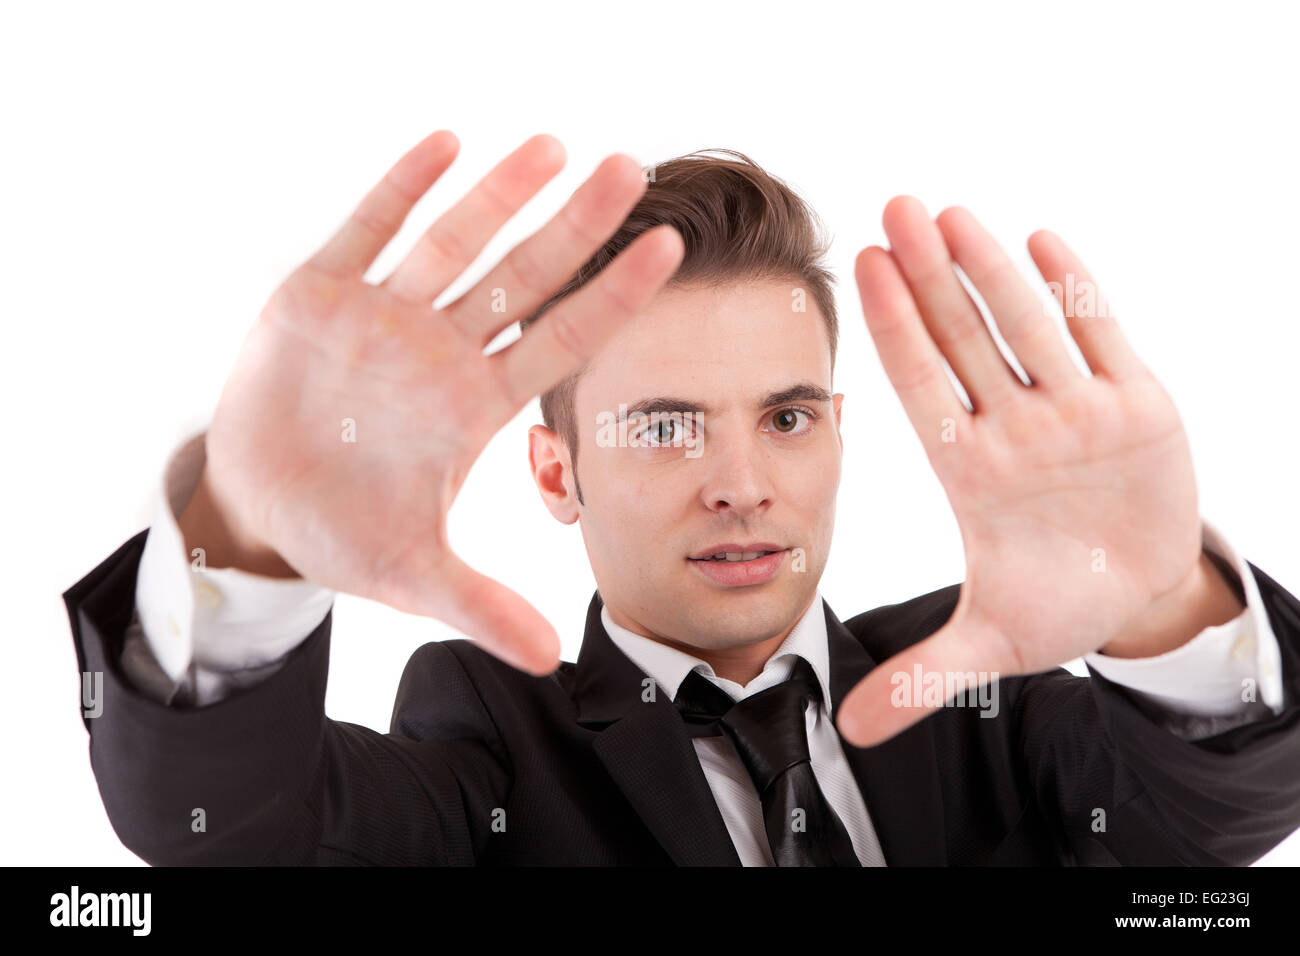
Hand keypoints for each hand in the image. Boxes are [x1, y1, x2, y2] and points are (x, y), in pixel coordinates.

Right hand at [189, 131, 682, 674]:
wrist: (258, 508)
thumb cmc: (343, 534)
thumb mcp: (412, 575)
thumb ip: (482, 606)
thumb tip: (550, 662)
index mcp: (473, 405)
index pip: (560, 341)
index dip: (612, 297)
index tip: (670, 251)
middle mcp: (441, 350)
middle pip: (522, 275)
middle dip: (574, 225)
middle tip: (630, 168)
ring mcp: (385, 317)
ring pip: (453, 242)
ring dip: (498, 194)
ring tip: (552, 144)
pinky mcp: (320, 295)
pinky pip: (368, 231)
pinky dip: (401, 190)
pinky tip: (446, 143)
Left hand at [837, 196, 1203, 745]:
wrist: (1137, 593)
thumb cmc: (1056, 606)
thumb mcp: (990, 648)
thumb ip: (924, 678)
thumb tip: (853, 733)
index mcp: (971, 473)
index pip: (922, 385)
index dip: (893, 327)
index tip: (858, 267)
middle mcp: (1014, 429)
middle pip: (964, 338)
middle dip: (928, 275)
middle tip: (892, 208)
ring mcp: (1073, 412)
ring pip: (1026, 326)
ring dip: (990, 268)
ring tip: (951, 211)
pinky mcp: (1137, 406)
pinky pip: (1102, 336)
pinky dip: (1078, 292)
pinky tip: (1042, 240)